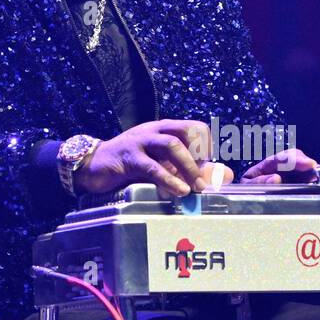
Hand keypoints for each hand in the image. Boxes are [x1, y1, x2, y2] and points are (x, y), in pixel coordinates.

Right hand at [74, 119, 230, 197]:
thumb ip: (193, 170)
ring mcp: (140, 142)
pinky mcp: (128, 158)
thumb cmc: (130, 166)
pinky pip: (152, 166)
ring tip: (197, 187)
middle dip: (201, 154)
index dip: (208, 146)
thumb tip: (227, 176)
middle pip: (187, 130)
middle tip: (206, 178)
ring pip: (172, 144)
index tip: (208, 167)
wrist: (92, 166)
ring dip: (188, 167)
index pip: (195, 127)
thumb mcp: (163, 166)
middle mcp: (154, 131)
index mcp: (164, 129)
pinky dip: (168, 179)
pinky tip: (179, 191)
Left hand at [239, 148, 319, 185]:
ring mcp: (299, 179)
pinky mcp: (308, 189)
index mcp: (271, 166)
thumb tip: (275, 179)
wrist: (244, 205)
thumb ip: (258, 182)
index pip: (286, 158)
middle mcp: (289, 170)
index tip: (310, 164)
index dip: (299, 160)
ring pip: (318, 175)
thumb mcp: (246, 186)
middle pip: (308, 166)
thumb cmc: (247, 191)